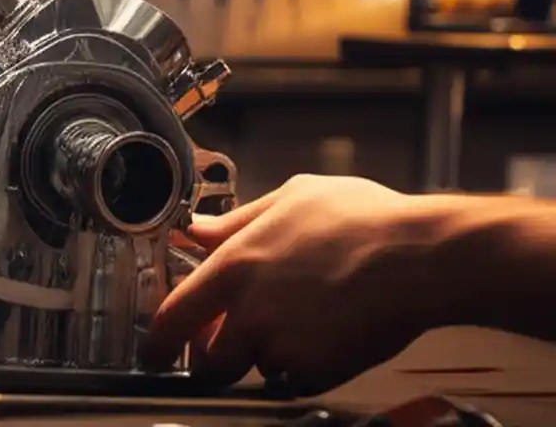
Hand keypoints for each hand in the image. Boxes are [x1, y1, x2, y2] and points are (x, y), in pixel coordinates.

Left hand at [143, 175, 445, 395]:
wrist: (423, 259)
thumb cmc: (363, 221)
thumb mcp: (290, 199)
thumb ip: (234, 221)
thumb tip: (196, 229)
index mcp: (235, 267)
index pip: (174, 316)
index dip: (159, 341)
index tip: (155, 350)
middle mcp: (250, 313)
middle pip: (209, 360)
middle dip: (215, 357)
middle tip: (232, 342)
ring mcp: (283, 347)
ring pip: (255, 369)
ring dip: (265, 357)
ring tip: (301, 323)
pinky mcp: (317, 372)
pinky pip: (294, 380)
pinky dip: (303, 368)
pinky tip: (327, 334)